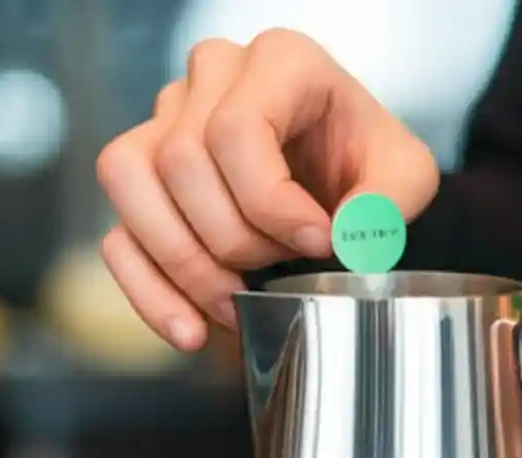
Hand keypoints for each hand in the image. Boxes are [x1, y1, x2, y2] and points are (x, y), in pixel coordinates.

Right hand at [95, 29, 438, 350]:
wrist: (338, 181)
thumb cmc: (363, 165)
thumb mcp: (405, 176)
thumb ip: (388, 201)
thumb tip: (341, 234)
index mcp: (278, 62)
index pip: (236, 128)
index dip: (269, 201)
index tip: (317, 243)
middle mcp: (209, 79)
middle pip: (182, 161)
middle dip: (232, 238)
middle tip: (280, 270)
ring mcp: (163, 124)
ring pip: (130, 184)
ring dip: (183, 263)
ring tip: (235, 304)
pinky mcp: (140, 179)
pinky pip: (116, 235)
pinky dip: (149, 292)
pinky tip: (190, 330)